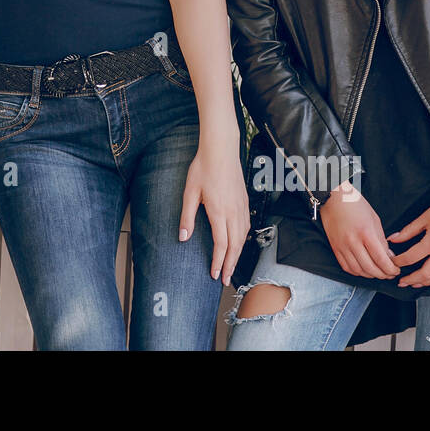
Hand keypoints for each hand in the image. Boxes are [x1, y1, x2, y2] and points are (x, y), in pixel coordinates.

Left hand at [180, 143, 250, 283]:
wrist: (221, 150)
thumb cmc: (203, 168)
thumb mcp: (190, 192)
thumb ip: (187, 217)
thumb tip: (183, 238)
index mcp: (219, 212)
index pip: (222, 245)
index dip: (219, 262)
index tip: (215, 275)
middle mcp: (233, 212)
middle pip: (235, 246)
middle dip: (231, 265)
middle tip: (226, 280)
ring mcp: (241, 207)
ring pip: (243, 237)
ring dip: (238, 254)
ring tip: (232, 266)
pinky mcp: (244, 201)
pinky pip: (246, 226)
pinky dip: (243, 240)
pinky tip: (239, 243)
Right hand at [319, 180, 398, 278]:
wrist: (333, 198)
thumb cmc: (355, 205)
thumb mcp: (374, 219)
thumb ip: (382, 240)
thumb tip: (389, 256)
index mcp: (365, 232)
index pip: (381, 259)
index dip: (391, 269)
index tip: (396, 270)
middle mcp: (352, 241)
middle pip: (370, 268)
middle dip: (383, 274)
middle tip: (390, 274)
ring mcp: (342, 246)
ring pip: (358, 270)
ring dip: (370, 275)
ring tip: (378, 273)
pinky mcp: (335, 247)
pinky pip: (346, 267)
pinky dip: (357, 272)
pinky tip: (364, 270)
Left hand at [387, 194, 429, 291]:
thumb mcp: (424, 217)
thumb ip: (407, 231)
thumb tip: (392, 240)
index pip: (411, 257)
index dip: (399, 262)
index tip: (393, 264)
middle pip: (425, 273)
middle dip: (411, 279)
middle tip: (401, 282)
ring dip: (426, 283)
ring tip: (415, 284)